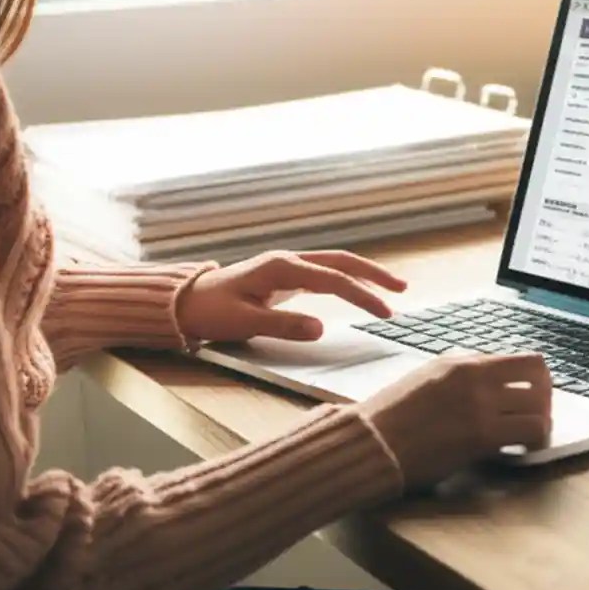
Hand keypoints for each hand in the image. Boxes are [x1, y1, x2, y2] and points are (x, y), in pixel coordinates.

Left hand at [176, 250, 406, 342]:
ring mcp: (287, 265)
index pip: (333, 281)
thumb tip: (321, 329)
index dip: (362, 296)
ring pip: (335, 264)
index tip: (385, 313)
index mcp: (282, 268)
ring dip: (363, 274)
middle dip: (374, 274)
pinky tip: (358, 289)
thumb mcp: (245, 322)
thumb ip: (284, 325)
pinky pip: (324, 272)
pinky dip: (347, 279)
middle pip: (342, 262)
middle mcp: (288, 260)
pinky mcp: (285, 274)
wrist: (186, 301)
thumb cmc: (212, 311)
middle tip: (402, 289)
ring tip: (391, 288)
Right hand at [363, 353, 552, 487]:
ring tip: (530, 436)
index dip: (536, 378)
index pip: (522, 359)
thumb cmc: (391, 417)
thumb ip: (460, 377)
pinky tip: (521, 449)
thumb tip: (491, 382)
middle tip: (538, 414)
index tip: (533, 394)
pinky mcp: (481, 435)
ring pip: (540, 406)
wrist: (371, 443)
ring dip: (542, 422)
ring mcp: (479, 405)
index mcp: (461, 362)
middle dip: (546, 396)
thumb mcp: (426, 379)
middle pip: (539, 375)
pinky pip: (530, 431)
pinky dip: (534, 441)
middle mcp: (475, 377)